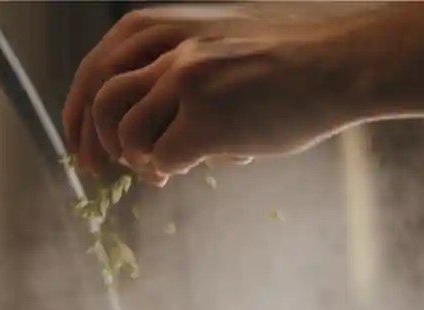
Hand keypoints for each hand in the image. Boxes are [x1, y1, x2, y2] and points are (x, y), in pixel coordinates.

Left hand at [62, 3, 423, 185]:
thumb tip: (154, 121)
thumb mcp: (226, 40)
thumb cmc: (294, 60)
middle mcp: (172, 49)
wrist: (343, 63)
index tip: (81, 140)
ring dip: (135, 159)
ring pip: (126, 133)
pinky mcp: (207, 120)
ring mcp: (187, 82)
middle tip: (96, 171)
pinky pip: (163, 158)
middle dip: (90, 142)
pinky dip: (166, 170)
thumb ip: (184, 69)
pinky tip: (182, 171)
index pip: (100, 65)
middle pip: (99, 99)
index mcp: (170, 25)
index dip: (80, 107)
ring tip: (158, 170)